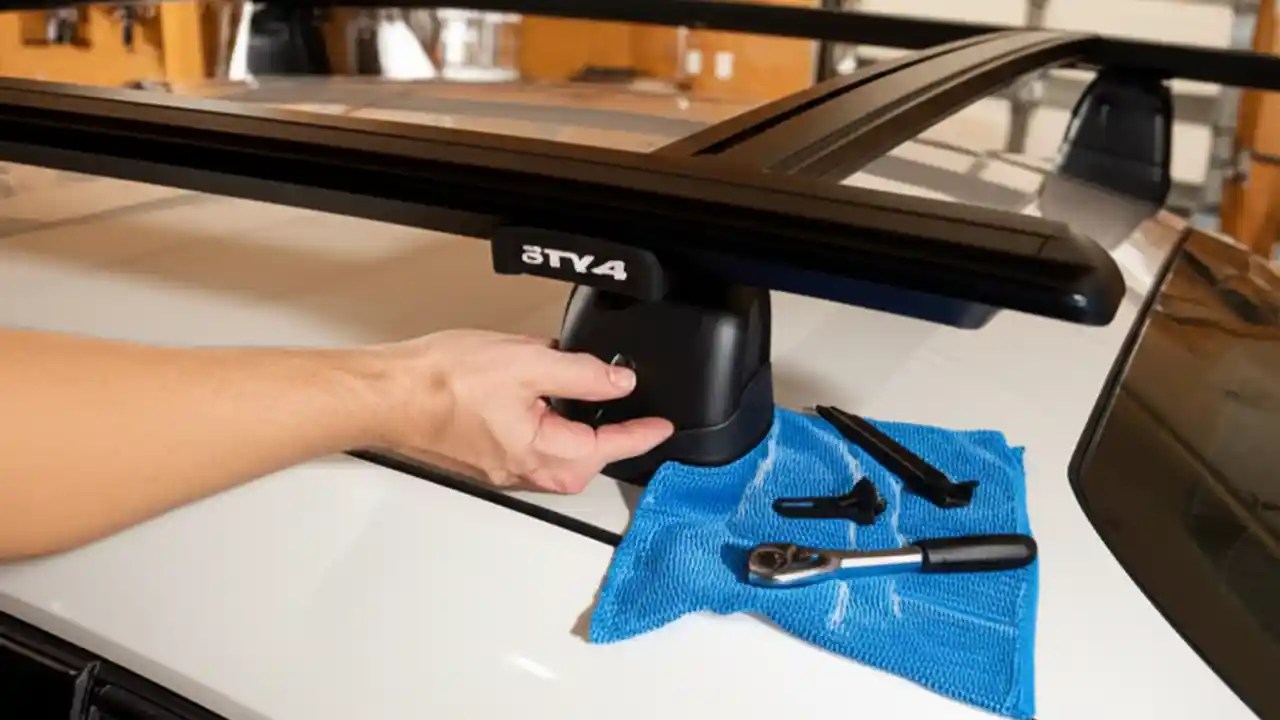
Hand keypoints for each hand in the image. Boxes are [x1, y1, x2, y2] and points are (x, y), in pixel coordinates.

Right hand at [372, 330, 673, 492]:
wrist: (390, 393)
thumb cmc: (443, 383)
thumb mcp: (528, 362)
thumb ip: (582, 373)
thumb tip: (618, 381)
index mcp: (541, 452)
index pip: (608, 446)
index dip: (640, 433)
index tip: (662, 427)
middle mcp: (522, 469)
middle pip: (584, 462)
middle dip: (610, 443)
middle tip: (633, 422)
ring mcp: (501, 467)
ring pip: (556, 457)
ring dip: (578, 435)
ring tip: (589, 406)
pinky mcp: (482, 456)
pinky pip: (529, 447)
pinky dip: (547, 428)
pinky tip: (541, 401)